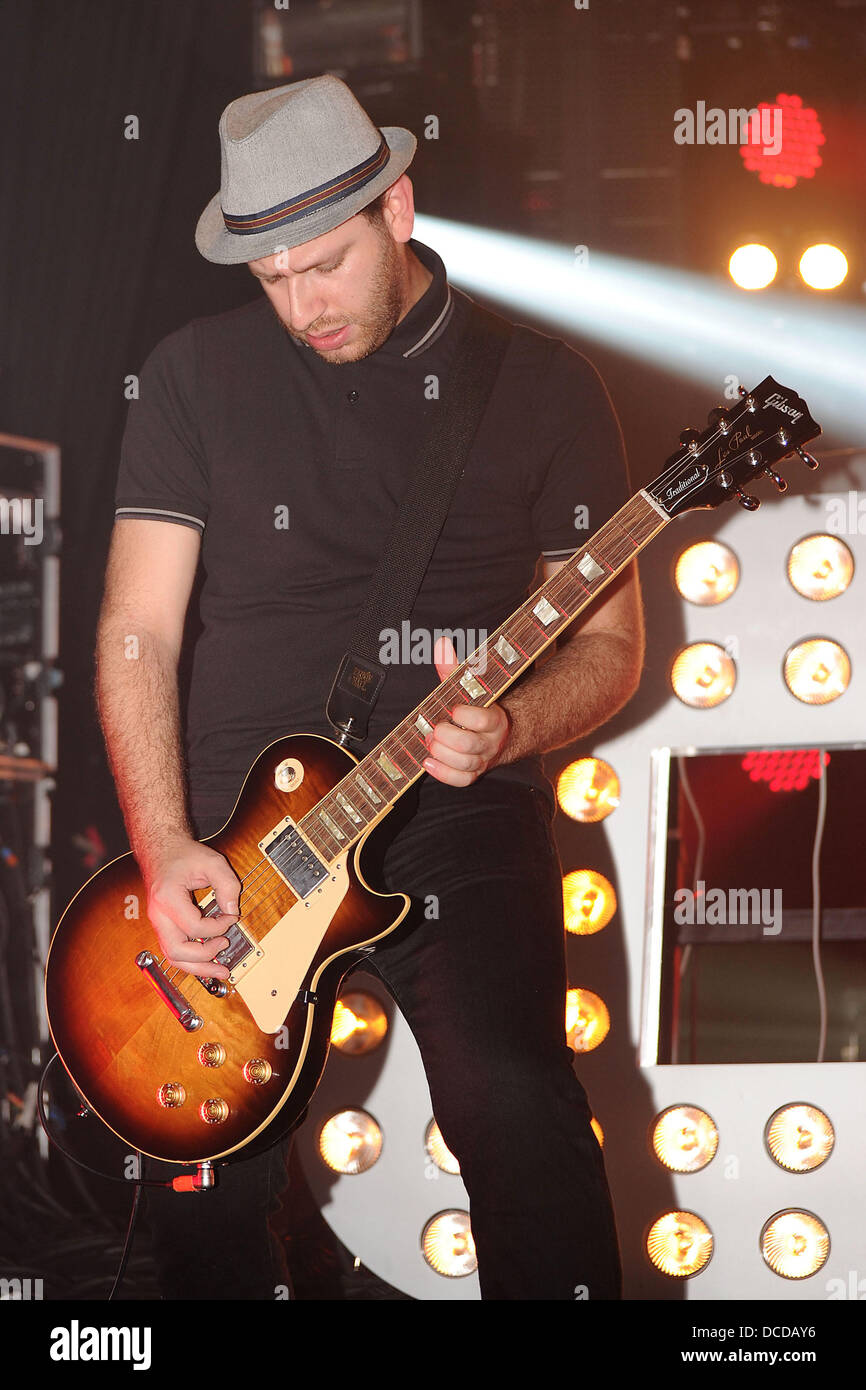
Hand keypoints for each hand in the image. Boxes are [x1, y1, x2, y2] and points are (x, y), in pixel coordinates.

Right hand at [141, 831, 240, 979]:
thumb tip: (232, 910)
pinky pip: (174, 950)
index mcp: (168, 898)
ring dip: (198, 967)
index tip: (231, 917)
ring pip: (173, 957)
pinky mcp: (162, 926)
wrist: (161, 850)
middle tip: (226, 946)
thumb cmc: (183, 855)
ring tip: (220, 971)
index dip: (218, 926)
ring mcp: (158, 923)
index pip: (194, 927)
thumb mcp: (212, 862)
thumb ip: (227, 884)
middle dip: (206, 957)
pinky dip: (191, 960)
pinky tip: (207, 962)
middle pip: (178, 951)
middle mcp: (158, 915)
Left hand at [422, 636, 510, 787]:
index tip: (453, 709)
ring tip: (430, 743)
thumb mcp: (466, 687)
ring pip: (465, 764)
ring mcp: (483, 759)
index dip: (466, 716)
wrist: (498, 733)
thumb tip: (441, 643)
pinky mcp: (474, 772)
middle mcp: (491, 741)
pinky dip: (443, 774)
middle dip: (447, 737)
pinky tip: (427, 763)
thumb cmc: (475, 706)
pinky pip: (462, 781)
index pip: (484, 720)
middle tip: (435, 729)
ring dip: (442, 754)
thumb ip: (453, 668)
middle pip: (470, 745)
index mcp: (494, 718)